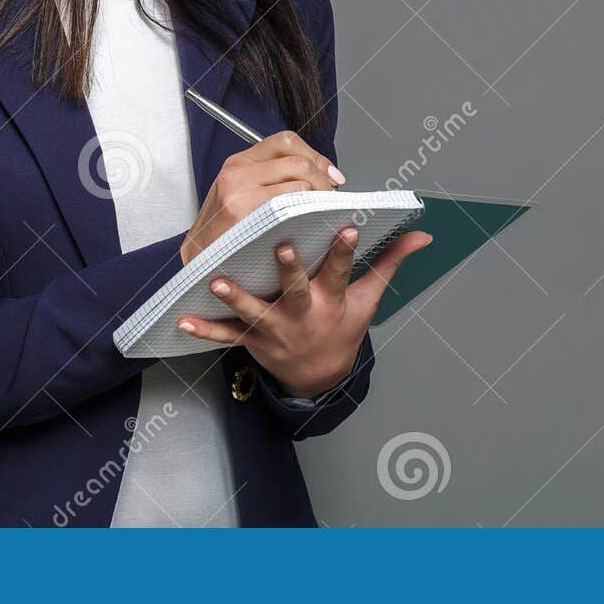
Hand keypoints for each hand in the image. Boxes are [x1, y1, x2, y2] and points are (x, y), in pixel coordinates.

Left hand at [177, 224, 432, 398]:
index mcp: (332, 301)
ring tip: (218, 282)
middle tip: (283, 247)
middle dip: (290, 270)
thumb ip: (389, 262)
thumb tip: (420, 234)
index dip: (345, 251)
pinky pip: (226, 337)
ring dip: (237, 299)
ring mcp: (276, 330)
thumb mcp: (368, 299)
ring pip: (255, 314)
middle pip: (296, 291)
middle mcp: (303, 315)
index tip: (348, 227)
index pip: (341, 271)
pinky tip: (184, 320)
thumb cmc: (342, 328)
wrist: (320, 377)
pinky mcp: (252, 342)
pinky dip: (205, 330)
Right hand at [180, 130, 344, 265]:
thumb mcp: (240, 196)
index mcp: (238, 163)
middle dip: (323, 178)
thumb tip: (320, 173)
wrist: (196, 264)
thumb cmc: (225, 236)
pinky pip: (291, 203)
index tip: (330, 176)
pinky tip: (310, 224)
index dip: (315, 156)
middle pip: (297, 159)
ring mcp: (239, 190)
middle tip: (331, 198)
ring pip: (299, 179)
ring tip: (321, 214)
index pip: (286, 142)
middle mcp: (237, 171)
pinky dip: (308, 212)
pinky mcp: (243, 210)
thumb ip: (271, 180)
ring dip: (319, 197)